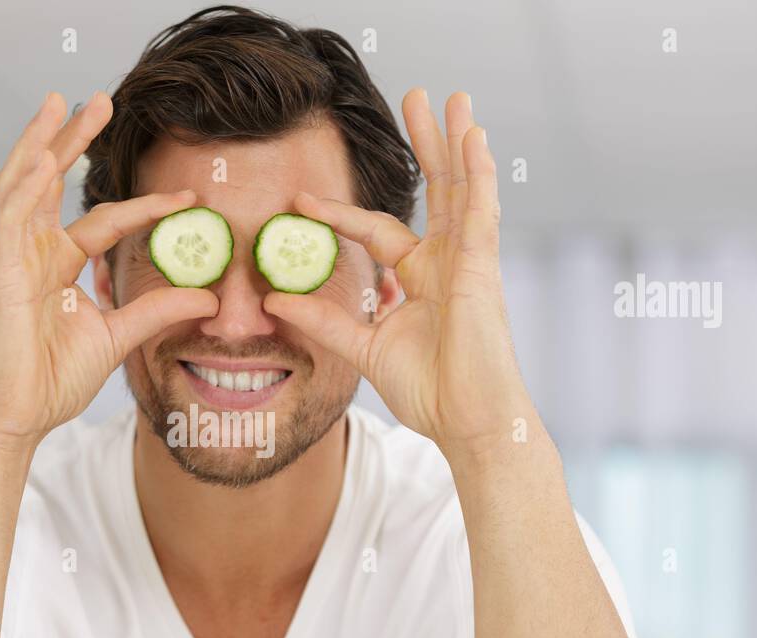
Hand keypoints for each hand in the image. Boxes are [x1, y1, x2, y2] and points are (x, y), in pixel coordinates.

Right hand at [0, 91, 219, 446]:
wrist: (18, 418)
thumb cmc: (52, 381)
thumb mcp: (118, 337)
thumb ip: (157, 310)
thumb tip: (207, 294)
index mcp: (58, 266)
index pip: (106, 223)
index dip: (145, 207)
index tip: (188, 197)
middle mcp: (33, 254)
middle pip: (51, 182)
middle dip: (72, 139)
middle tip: (100, 101)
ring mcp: (13, 260)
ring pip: (23, 185)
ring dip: (42, 143)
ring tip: (62, 102)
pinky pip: (9, 220)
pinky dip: (24, 187)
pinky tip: (42, 159)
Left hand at [264, 90, 536, 469]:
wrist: (467, 422)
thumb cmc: (429, 392)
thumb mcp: (363, 348)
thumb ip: (323, 321)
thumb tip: (274, 299)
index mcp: (420, 280)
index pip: (374, 233)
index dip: (336, 215)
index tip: (298, 201)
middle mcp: (446, 263)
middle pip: (433, 191)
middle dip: (424, 145)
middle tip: (414, 96)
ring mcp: (467, 263)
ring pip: (460, 189)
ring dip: (455, 141)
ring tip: (452, 97)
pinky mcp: (482, 270)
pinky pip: (480, 213)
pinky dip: (477, 174)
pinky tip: (473, 137)